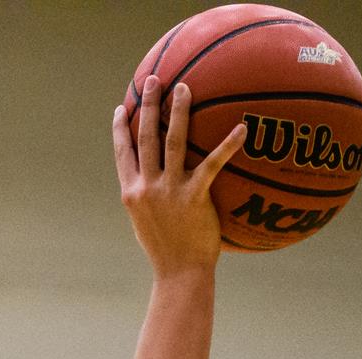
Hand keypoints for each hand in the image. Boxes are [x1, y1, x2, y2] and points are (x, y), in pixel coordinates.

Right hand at [112, 76, 244, 273]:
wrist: (179, 275)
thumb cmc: (167, 254)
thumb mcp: (147, 225)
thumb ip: (148, 200)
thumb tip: (157, 186)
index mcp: (131, 193)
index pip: (122, 153)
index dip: (120, 128)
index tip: (122, 108)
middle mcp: (145, 187)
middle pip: (144, 137)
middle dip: (148, 105)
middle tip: (154, 80)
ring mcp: (168, 190)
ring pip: (171, 141)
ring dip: (178, 111)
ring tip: (185, 88)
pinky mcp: (193, 197)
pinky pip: (212, 164)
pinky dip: (227, 145)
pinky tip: (241, 128)